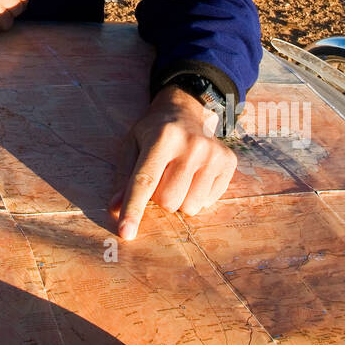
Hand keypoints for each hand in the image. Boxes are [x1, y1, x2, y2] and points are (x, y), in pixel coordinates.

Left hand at [108, 85, 237, 240]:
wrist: (184, 110)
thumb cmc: (152, 132)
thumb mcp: (132, 146)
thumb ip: (123, 177)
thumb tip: (115, 209)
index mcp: (161, 137)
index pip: (145, 181)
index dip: (134, 209)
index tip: (126, 233)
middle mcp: (191, 144)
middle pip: (168, 201)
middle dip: (159, 198)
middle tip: (162, 176)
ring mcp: (213, 153)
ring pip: (189, 206)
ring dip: (179, 199)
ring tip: (178, 175)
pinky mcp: (229, 162)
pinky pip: (208, 202)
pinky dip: (197, 195)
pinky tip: (195, 174)